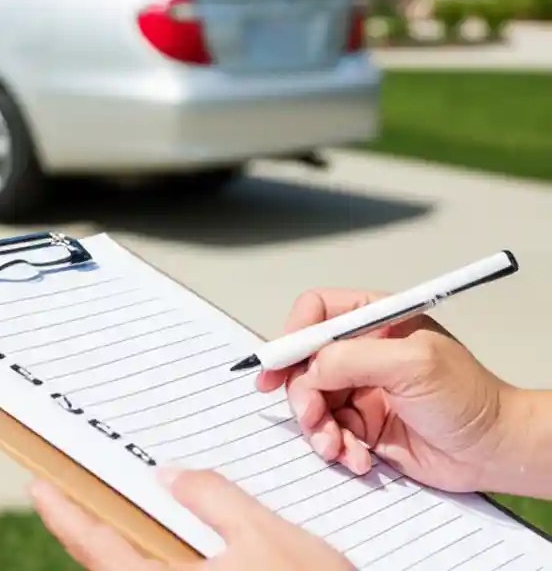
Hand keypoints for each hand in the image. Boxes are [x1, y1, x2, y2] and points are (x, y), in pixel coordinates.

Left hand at [29, 469, 353, 569]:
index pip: (96, 546)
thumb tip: (175, 479)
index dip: (63, 512)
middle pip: (111, 564)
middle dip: (92, 528)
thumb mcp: (271, 538)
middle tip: (74, 490)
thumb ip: (217, 501)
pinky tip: (177, 541)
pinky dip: (160, 559)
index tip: (39, 484)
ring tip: (122, 508)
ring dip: (125, 544)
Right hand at [257, 288, 523, 492]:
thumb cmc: (468, 398)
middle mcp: (362, 352)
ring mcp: (360, 389)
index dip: (292, 335)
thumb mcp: (412, 364)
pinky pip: (329, 433)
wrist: (493, 451)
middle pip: (304, 362)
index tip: (278, 364)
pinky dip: (336, 448)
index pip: (316, 312)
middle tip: (311, 416)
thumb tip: (308, 368)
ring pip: (311, 402)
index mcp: (375, 321)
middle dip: (302, 393)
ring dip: (318, 428)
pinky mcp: (362, 425)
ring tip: (337, 446)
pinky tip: (357, 458)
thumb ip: (352, 357)